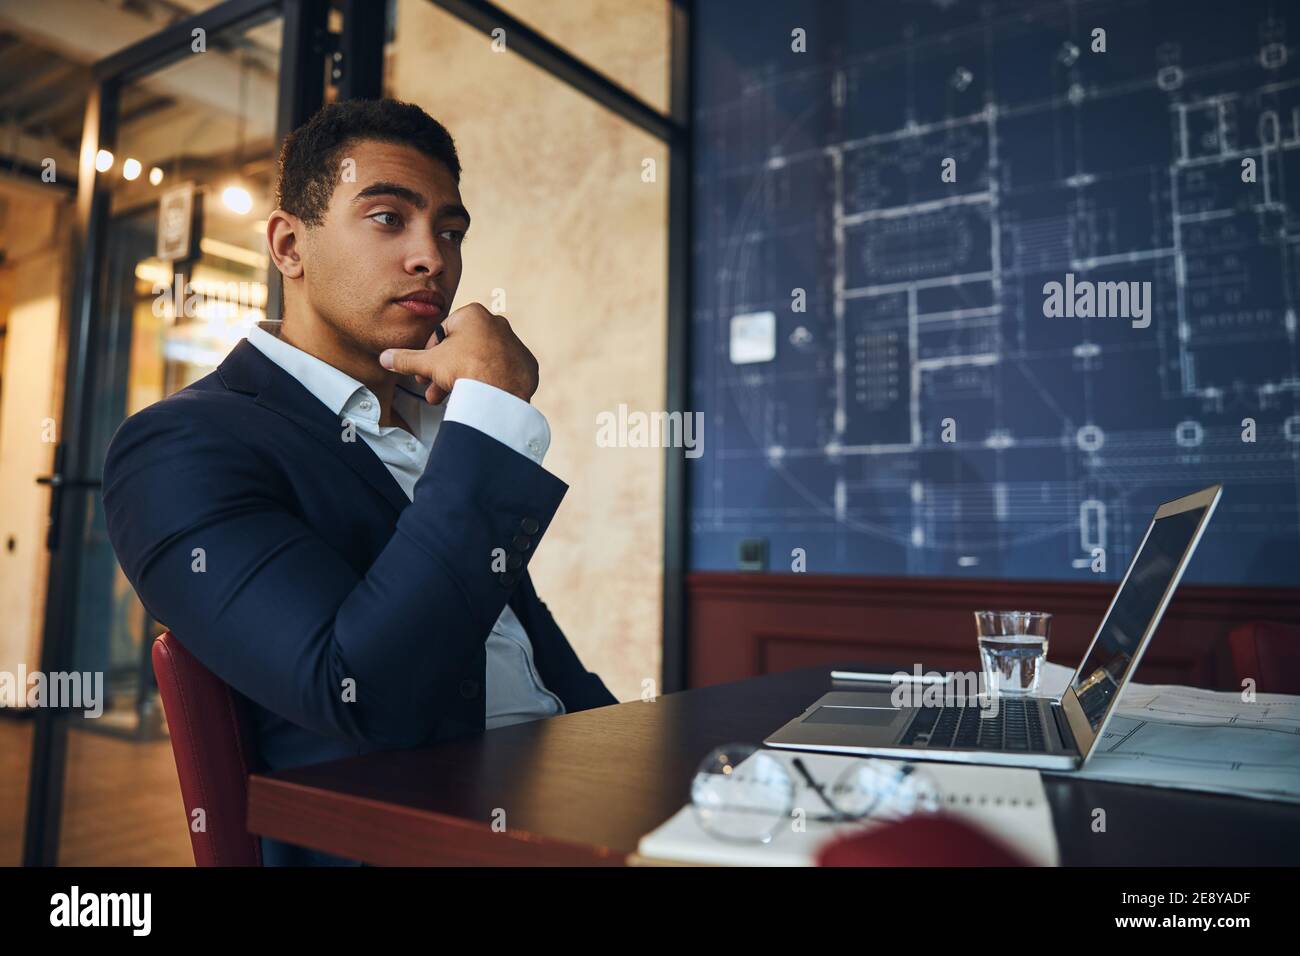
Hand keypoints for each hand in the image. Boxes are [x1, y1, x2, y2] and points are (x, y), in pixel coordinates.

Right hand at [379, 302, 539, 403]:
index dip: (430, 353)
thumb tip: (386, 358)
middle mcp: (497, 324)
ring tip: (449, 399)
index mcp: (474, 314)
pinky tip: (479, 396)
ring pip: (482, 361)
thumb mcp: (427, 363)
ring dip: (464, 379)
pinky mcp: (527, 365)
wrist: (499, 393)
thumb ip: (406, 358)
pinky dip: (490, 383)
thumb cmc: (464, 369)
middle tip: (433, 389)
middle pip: (463, 349)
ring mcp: (515, 344)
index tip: (424, 371)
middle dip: (445, 371)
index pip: (443, 332)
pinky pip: (503, 372)